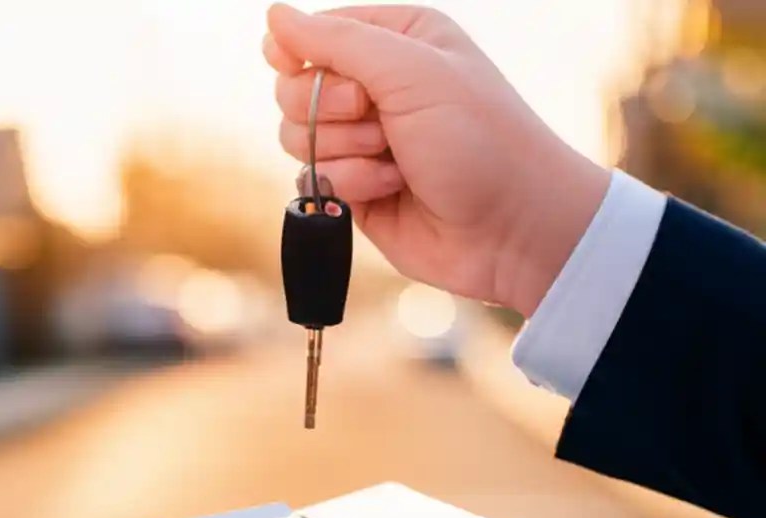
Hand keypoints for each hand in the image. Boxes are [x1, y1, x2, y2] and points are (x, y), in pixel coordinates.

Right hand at [264, 4, 611, 316]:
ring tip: (397, 161)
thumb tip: (272, 15)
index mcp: (397, 41)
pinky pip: (312, 180)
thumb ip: (337, 41)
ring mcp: (363, 140)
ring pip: (298, 137)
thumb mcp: (412, 71)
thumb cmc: (480, 140)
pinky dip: (350, 185)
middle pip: (294, 89)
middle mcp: (377, 87)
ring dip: (346, 152)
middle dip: (332, 111)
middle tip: (380, 122)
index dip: (307, 57)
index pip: (314, 35)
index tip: (330, 75)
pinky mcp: (355, 187)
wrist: (513, 228)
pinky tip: (392, 188)